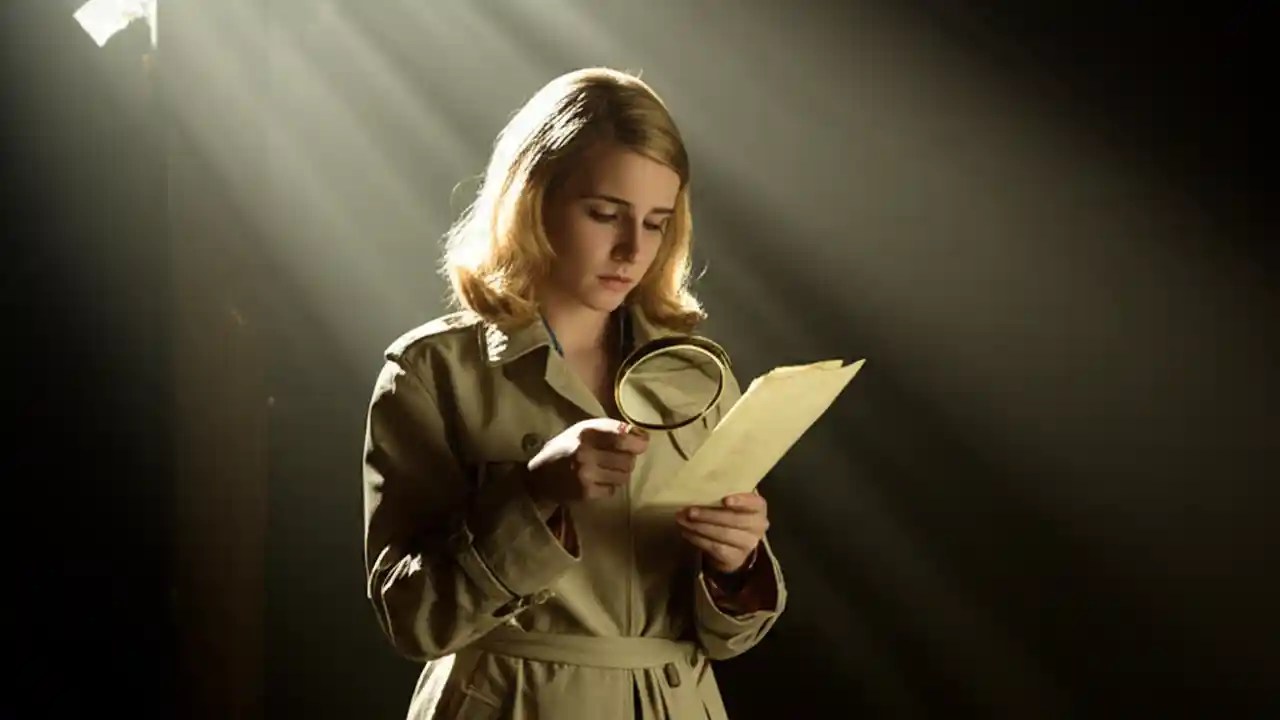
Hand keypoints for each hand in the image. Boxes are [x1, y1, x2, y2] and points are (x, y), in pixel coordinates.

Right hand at [526, 418, 648, 505]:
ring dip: (620, 474)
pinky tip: (596, 481)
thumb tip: (643, 436)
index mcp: (586, 433)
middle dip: (627, 459)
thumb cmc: (565, 448)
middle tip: (617, 459)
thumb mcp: (583, 430)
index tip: (642, 444)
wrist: (539, 477)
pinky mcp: (586, 492)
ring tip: (606, 470)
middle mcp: (586, 453)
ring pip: (623, 476)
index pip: (622, 437)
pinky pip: (612, 490)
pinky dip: (608, 486)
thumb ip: (611, 429)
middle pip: (628, 459)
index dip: (638, 442)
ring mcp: (586, 474)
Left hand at [676, 491, 768, 573]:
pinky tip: (686, 532)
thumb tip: (696, 489)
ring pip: (723, 534)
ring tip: (682, 520)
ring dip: (699, 527)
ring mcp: (748, 545)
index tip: (725, 500)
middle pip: (734, 520)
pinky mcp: (735, 559)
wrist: (732, 545)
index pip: (754, 503)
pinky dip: (698, 539)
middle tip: (689, 511)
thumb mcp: (730, 502)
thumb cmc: (728, 514)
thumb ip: (720, 495)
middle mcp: (757, 527)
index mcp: (758, 508)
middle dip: (709, 515)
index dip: (740, 501)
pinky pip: (715, 548)